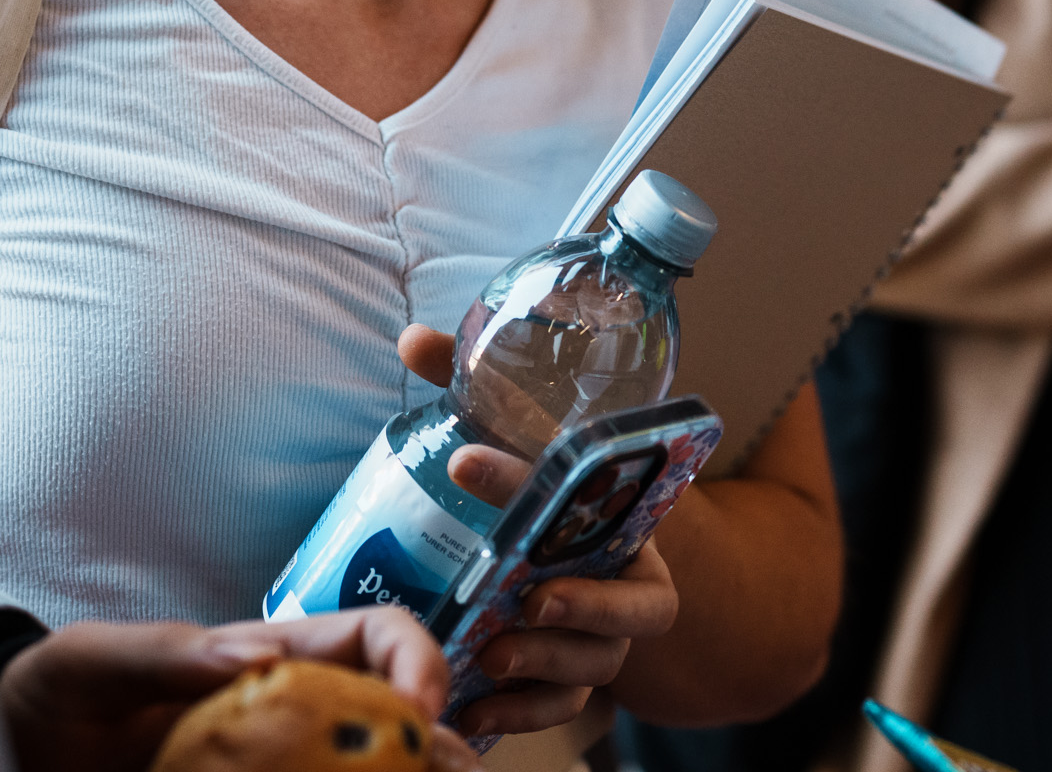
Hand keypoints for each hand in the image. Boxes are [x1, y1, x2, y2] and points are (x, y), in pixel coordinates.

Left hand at [0, 610, 457, 771]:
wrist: (19, 754)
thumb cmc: (54, 697)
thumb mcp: (87, 663)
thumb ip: (160, 652)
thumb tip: (252, 655)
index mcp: (271, 659)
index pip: (374, 637)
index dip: (416, 660)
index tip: (419, 712)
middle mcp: (292, 716)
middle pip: (398, 721)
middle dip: (440, 749)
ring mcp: (279, 770)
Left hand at [395, 327, 682, 736]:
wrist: (579, 546)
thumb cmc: (543, 480)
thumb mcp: (514, 431)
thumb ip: (469, 385)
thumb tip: (412, 337)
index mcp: (622, 500)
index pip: (598, 487)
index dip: (527, 476)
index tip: (463, 461)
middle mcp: (630, 571)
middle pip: (639, 603)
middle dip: (588, 605)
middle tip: (528, 597)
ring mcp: (607, 632)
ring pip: (603, 662)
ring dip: (550, 662)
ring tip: (492, 653)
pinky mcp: (574, 676)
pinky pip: (567, 707)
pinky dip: (524, 715)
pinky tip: (475, 712)